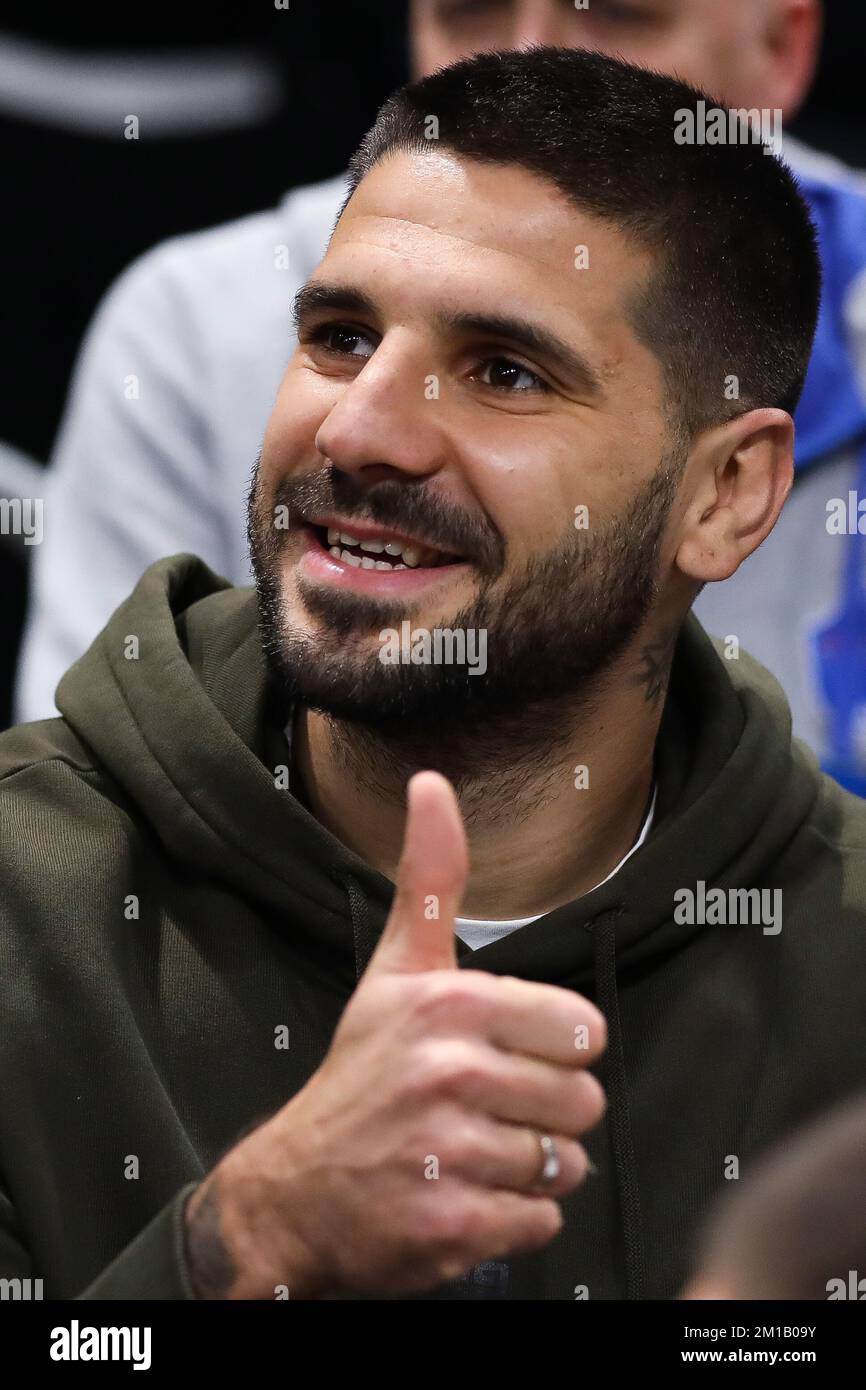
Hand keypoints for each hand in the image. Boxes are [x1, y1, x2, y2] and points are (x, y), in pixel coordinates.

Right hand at [184, 771, 606, 1297]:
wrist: (291, 1190)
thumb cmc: (360, 1073)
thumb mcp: (394, 970)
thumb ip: (429, 879)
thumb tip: (431, 781)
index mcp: (449, 1003)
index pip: (583, 1030)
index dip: (553, 1048)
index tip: (506, 1054)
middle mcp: (449, 1072)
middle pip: (583, 1101)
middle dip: (546, 1113)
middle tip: (485, 1110)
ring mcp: (448, 1152)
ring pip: (565, 1165)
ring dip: (528, 1169)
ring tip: (470, 1153)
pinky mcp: (451, 1226)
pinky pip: (542, 1221)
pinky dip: (514, 1219)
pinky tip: (463, 1195)